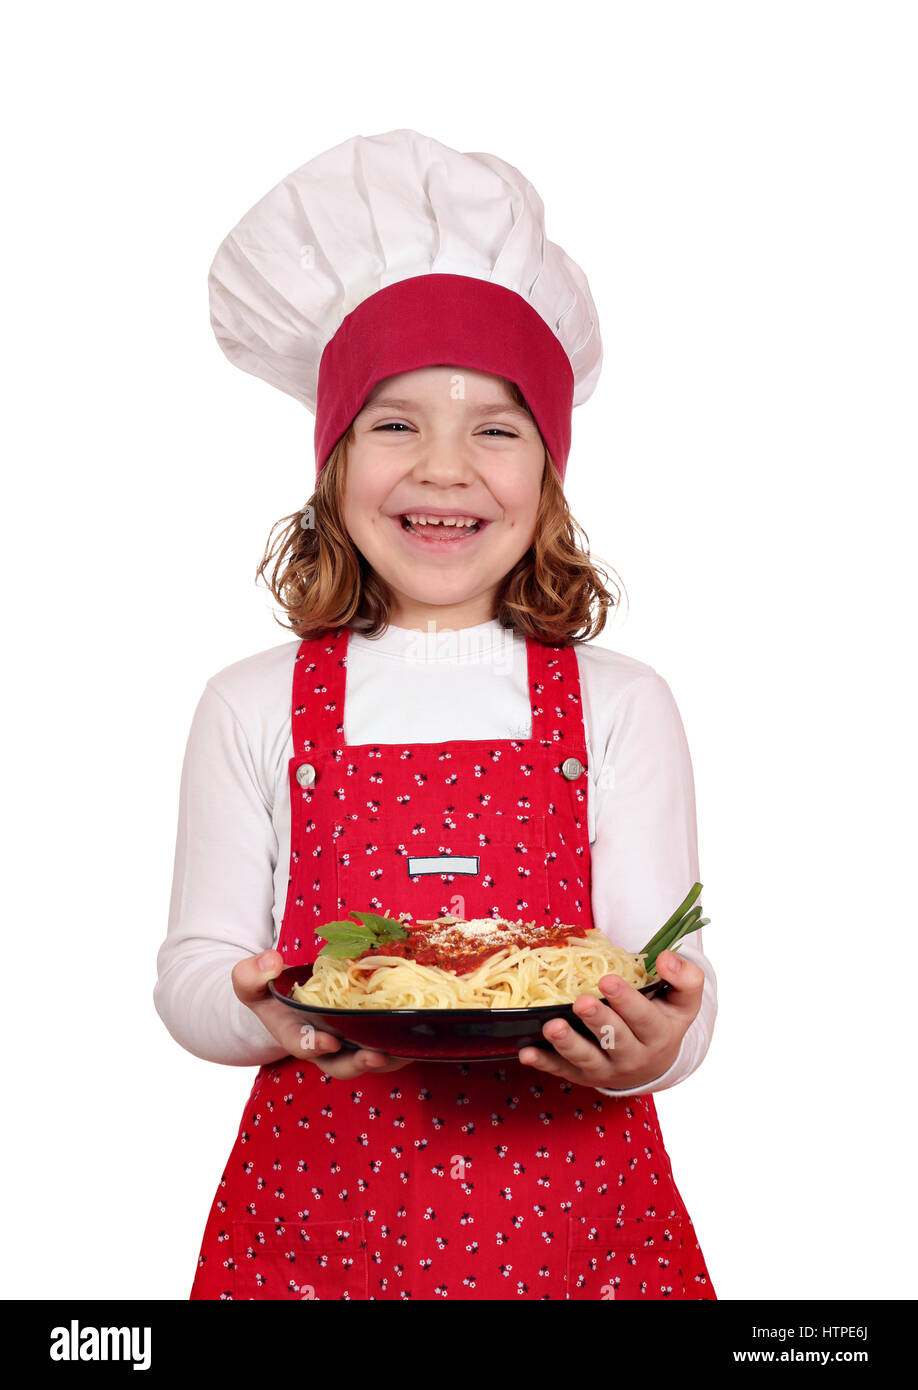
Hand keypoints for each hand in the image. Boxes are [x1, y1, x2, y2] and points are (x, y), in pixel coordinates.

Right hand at [232, 949, 413, 1077]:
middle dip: (359, 1063)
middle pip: (342, 1064)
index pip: (304, 1045)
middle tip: (377, 1056)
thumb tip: (271, 961)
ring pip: (368, 1059)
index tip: (327, 1041)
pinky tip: (420, 1032)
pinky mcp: (366, 1033)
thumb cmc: (268, 991)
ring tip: (408, 1051)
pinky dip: (402, 1042)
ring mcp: (347, 1043)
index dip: (315, 1046)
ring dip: (389, 1058)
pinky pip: (385, 1044)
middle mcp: (324, 1046)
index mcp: (294, 1034)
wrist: (287, 997)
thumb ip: (251, 975)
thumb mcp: (251, 981)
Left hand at [517, 949, 704, 1090]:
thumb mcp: (684, 1000)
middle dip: (598, 1021)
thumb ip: (685, 977)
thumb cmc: (664, 1019)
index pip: (644, 1018)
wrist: (656, 1063)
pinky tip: (526, 1053)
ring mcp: (608, 1070)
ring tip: (551, 1027)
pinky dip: (544, 1063)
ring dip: (568, 1044)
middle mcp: (634, 1057)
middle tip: (581, 1002)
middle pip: (616, 1041)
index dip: (627, 1000)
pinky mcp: (585, 1076)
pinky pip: (563, 1072)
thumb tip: (666, 958)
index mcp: (659, 1035)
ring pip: (588, 1060)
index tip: (608, 979)